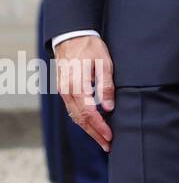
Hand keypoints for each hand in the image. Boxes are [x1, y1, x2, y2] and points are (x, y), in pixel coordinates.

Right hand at [53, 35, 113, 151]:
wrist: (72, 36)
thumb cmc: (91, 48)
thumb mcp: (104, 62)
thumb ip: (106, 85)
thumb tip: (109, 108)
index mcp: (77, 85)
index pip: (88, 113)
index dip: (100, 126)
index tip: (111, 136)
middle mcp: (67, 91)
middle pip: (80, 119)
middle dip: (95, 134)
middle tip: (108, 146)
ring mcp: (63, 91)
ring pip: (74, 116)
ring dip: (88, 129)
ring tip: (102, 140)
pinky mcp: (64, 90)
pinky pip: (72, 110)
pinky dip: (82, 120)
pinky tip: (92, 125)